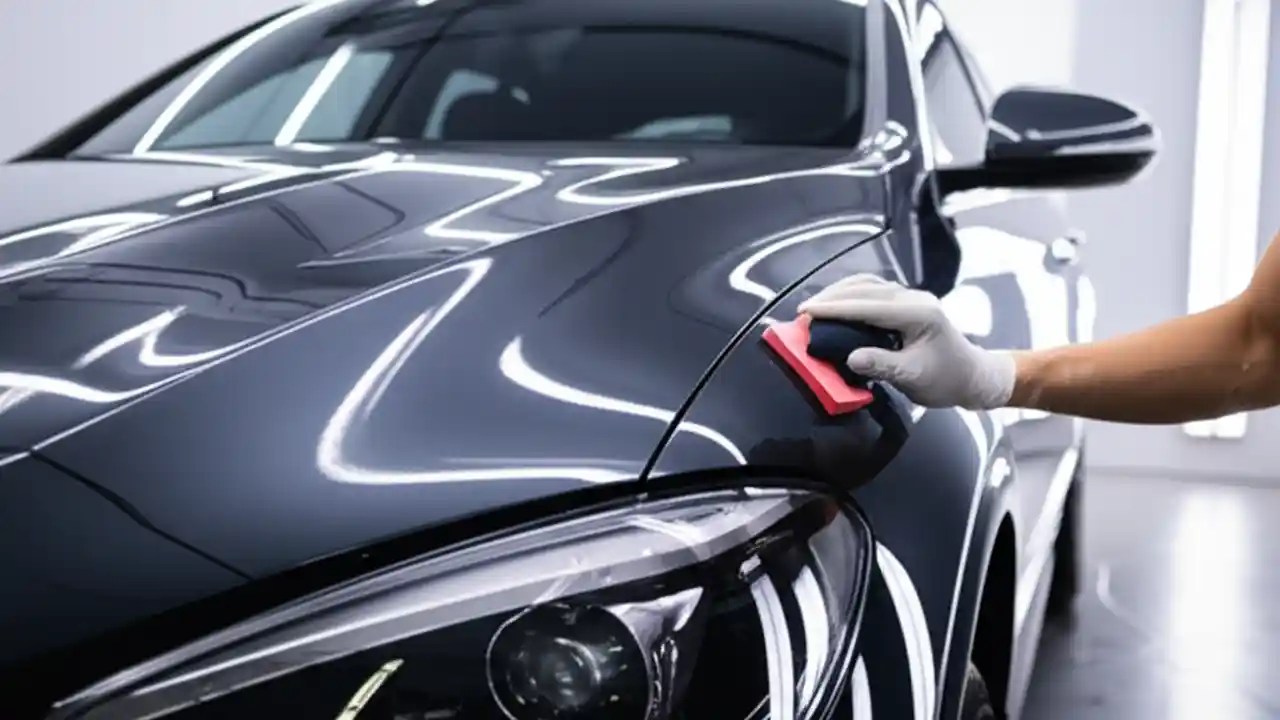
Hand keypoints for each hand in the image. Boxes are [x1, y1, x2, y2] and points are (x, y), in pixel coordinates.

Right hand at [798, 274, 1015, 409]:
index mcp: (918, 313)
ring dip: (839, 293)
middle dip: (831, 298)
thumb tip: (850, 358)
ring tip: (815, 307)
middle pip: (865, 289)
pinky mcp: (906, 302)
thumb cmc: (946, 380)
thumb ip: (882, 365)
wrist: (972, 376)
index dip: (834, 308)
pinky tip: (836, 304)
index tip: (806, 312)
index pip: (868, 306)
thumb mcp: (913, 377)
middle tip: (803, 313)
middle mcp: (914, 298)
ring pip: (868, 285)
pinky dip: (851, 295)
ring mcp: (911, 296)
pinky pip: (874, 290)